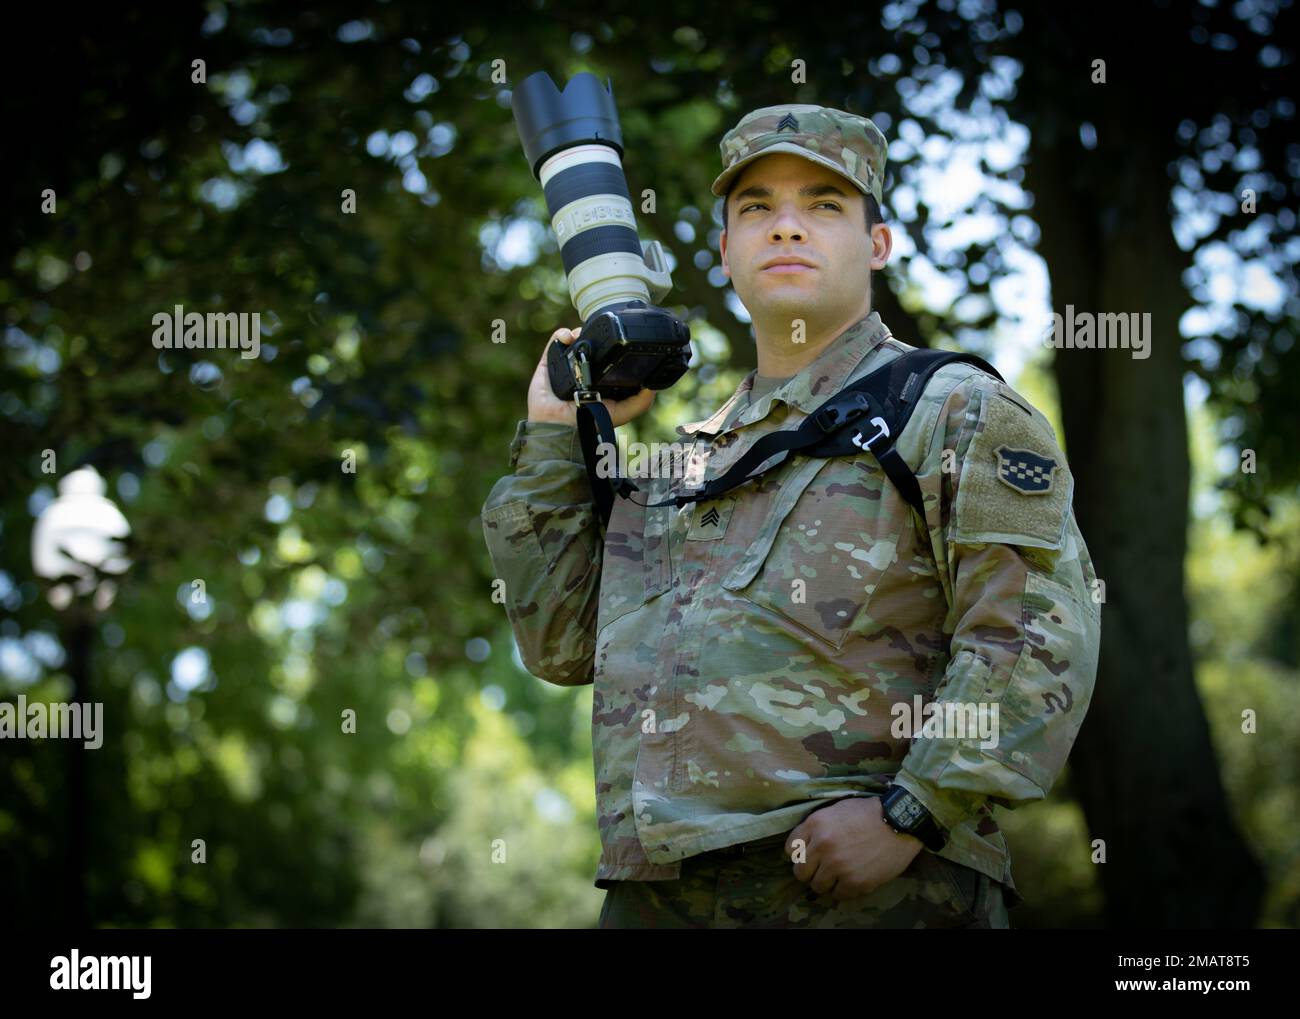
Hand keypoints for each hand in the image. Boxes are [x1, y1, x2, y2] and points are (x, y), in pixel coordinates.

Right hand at [526, 326, 656, 427]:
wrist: (559, 424)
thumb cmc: (590, 421)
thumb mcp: (623, 413)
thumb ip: (641, 402)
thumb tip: (654, 385)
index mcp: (601, 376)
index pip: (610, 353)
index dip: (615, 344)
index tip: (620, 339)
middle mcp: (585, 367)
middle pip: (594, 341)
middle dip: (598, 335)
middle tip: (601, 337)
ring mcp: (567, 362)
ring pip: (578, 336)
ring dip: (583, 331)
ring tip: (585, 337)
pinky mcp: (551, 359)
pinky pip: (558, 339)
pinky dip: (564, 334)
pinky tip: (570, 338)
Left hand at [783, 795, 924, 900]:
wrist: (900, 823)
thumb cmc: (869, 813)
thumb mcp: (837, 809)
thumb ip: (817, 826)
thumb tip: (805, 844)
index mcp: (816, 824)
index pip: (790, 849)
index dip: (799, 853)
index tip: (809, 855)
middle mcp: (822, 846)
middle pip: (800, 871)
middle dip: (809, 871)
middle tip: (821, 869)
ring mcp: (838, 866)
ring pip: (817, 886)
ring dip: (825, 882)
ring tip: (837, 875)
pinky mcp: (855, 882)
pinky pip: (837, 895)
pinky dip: (842, 890)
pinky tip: (850, 880)